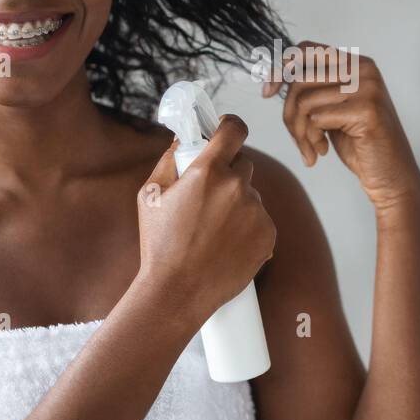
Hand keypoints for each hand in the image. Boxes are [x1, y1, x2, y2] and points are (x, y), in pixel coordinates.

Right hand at [136, 114, 276, 324]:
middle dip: (228, 173)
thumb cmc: (159, 245)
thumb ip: (170, 160)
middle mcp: (237, 187)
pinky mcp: (269, 235)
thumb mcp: (151, 195)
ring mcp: (256, 212)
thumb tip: (183, 140)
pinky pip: (261, 220)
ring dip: (238, 203)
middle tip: (208, 196)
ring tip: (213, 230)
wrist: (177, 293)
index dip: (231, 126)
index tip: (226, 131)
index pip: (235, 130)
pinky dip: (248, 227)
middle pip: (243, 164)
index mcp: (208, 171)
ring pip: (251, 195)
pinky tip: (227, 244)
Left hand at [263, 40, 419, 211]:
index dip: (280, 67)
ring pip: (304, 101)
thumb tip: (274, 76)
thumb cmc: (359, 143)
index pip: (306, 49)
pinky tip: (322, 152)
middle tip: (298, 139)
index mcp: (356, 63)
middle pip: (299, 79)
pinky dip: (312, 139)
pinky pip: (317, 118)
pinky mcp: (367, 110)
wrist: (391, 176)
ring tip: (312, 149)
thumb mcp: (332, 108)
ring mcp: (368, 88)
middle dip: (289, 114)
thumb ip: (313, 88)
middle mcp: (364, 69)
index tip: (268, 92)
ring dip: (300, 132)